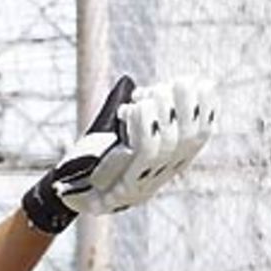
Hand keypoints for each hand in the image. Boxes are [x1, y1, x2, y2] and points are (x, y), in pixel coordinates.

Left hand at [23, 75, 215, 234]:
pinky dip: (141, 124)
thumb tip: (129, 85)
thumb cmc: (90, 157)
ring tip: (143, 97)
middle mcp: (162, 176)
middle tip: (167, 83)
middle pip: (190, 138)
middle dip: (186, 104)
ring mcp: (145, 183)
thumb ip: (125, 112)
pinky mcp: (125, 185)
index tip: (198, 81)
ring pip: (167, 142)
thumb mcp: (113, 133)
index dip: (206, 108)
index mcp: (168, 164)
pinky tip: (129, 108)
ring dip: (160, 111)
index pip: (201, 136)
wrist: (64, 190)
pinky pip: (144, 151)